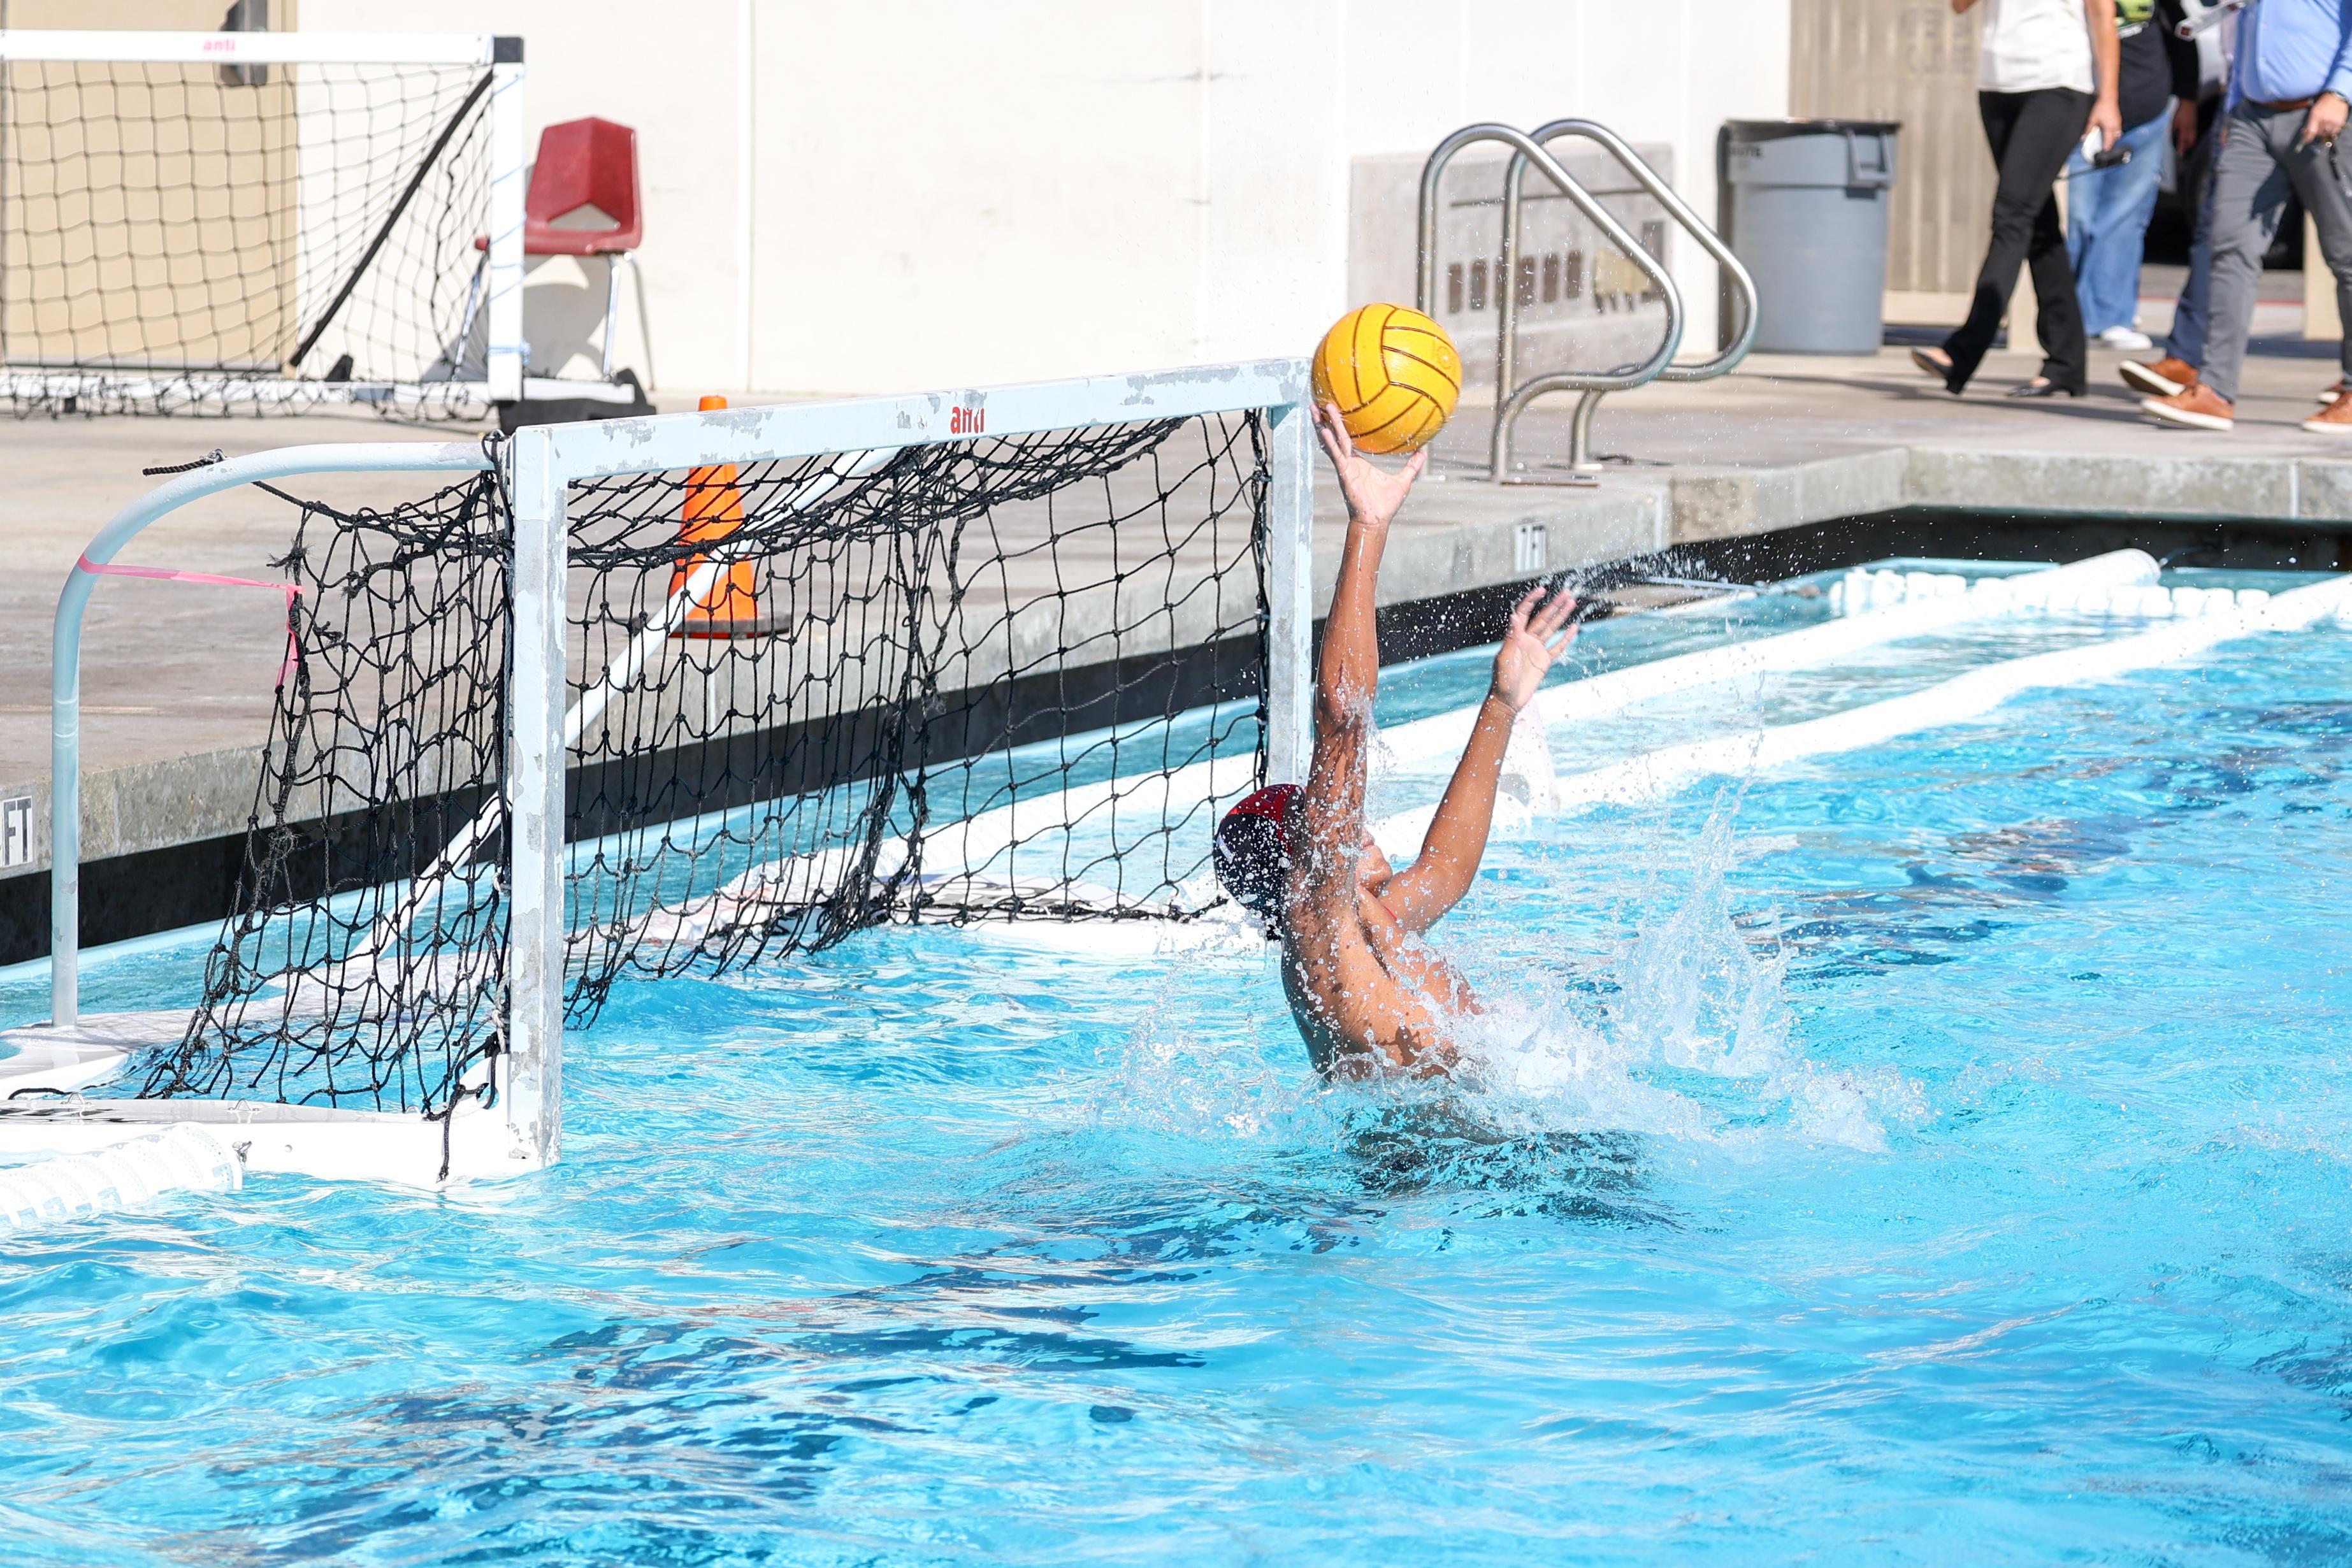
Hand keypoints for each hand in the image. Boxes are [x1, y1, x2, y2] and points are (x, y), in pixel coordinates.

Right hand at [1311, 401, 1425, 530]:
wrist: (1376, 521)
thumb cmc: (1386, 505)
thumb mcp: (1403, 481)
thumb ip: (1412, 466)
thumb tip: (1424, 453)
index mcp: (1358, 462)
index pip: (1347, 438)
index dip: (1341, 425)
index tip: (1337, 410)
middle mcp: (1349, 462)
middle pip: (1336, 435)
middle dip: (1328, 419)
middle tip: (1322, 401)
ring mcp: (1344, 467)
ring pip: (1332, 441)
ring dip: (1323, 424)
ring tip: (1316, 408)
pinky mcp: (1344, 473)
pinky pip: (1336, 455)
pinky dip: (1329, 443)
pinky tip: (1324, 431)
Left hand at [1489, 584, 1578, 712]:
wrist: (1508, 700)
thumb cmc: (1501, 680)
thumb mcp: (1505, 658)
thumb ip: (1511, 638)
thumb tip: (1514, 616)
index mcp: (1516, 637)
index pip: (1524, 613)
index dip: (1532, 601)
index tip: (1542, 590)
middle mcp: (1527, 640)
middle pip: (1542, 618)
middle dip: (1554, 605)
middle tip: (1566, 592)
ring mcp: (1537, 650)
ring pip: (1552, 629)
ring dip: (1561, 616)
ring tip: (1571, 602)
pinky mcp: (1544, 662)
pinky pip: (1557, 647)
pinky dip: (1566, 638)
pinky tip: (1574, 627)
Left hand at [2087, 98, 2122, 153]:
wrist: (2108, 98)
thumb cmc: (2101, 108)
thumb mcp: (2092, 120)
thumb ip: (2088, 130)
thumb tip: (2083, 138)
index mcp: (2109, 128)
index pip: (2109, 141)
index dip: (2106, 148)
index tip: (2103, 152)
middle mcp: (2115, 126)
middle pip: (2114, 140)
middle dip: (2110, 145)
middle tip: (2105, 149)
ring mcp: (2118, 123)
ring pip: (2117, 135)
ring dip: (2113, 140)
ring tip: (2108, 144)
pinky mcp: (2118, 120)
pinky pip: (2118, 130)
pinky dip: (2115, 135)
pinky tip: (2111, 135)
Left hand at [2173, 97, 2199, 156]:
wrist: (2187, 103)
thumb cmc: (2179, 112)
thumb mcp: (2173, 122)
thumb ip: (2173, 130)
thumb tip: (2172, 137)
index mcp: (2184, 128)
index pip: (2182, 141)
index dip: (2181, 148)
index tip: (2180, 154)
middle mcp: (2190, 128)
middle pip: (2190, 141)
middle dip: (2187, 147)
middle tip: (2183, 151)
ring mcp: (2194, 125)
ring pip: (2194, 137)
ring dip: (2190, 143)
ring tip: (2186, 147)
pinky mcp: (2195, 123)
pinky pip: (2195, 133)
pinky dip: (2192, 138)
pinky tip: (2189, 139)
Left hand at [2301, 92, 2348, 148]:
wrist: (2336, 97)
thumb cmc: (2323, 104)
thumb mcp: (2313, 111)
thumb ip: (2309, 122)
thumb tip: (2305, 133)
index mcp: (2316, 116)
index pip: (2311, 132)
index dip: (2307, 138)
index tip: (2306, 140)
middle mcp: (2324, 119)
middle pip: (2318, 133)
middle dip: (2317, 131)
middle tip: (2318, 127)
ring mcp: (2333, 121)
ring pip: (2326, 133)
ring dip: (2325, 131)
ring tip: (2325, 124)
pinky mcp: (2340, 122)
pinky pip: (2334, 132)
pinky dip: (2332, 130)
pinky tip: (2331, 124)